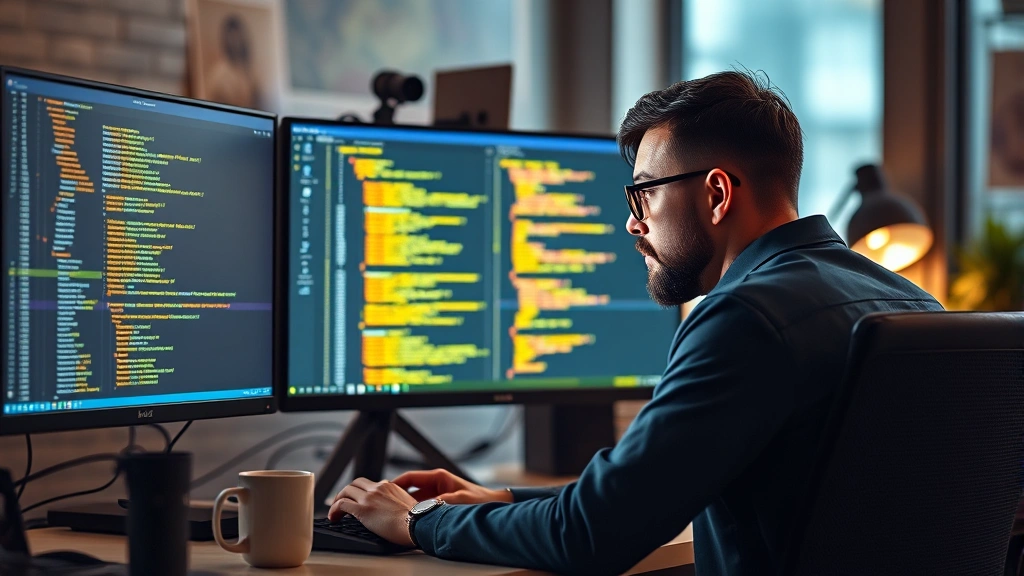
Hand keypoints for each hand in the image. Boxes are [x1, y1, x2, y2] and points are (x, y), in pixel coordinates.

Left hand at [328, 478, 417, 546]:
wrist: (418, 523)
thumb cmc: (417, 520)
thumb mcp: (410, 505)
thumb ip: (399, 503)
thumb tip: (397, 512)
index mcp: (390, 486)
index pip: (371, 484)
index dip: (362, 492)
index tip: (359, 500)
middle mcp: (378, 488)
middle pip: (355, 483)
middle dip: (347, 492)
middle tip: (343, 503)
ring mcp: (369, 498)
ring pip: (346, 491)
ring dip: (338, 500)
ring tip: (335, 512)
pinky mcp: (362, 509)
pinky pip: (341, 505)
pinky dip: (334, 510)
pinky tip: (333, 518)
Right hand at [392, 468, 512, 504]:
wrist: (496, 506)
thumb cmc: (481, 500)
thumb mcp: (460, 500)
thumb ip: (442, 502)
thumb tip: (427, 508)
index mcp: (438, 477)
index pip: (409, 478)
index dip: (395, 484)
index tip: (384, 492)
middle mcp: (436, 484)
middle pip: (409, 490)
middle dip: (397, 498)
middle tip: (384, 506)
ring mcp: (437, 495)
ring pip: (414, 500)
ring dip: (406, 508)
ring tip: (394, 516)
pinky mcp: (439, 505)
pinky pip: (422, 508)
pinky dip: (415, 514)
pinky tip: (410, 522)